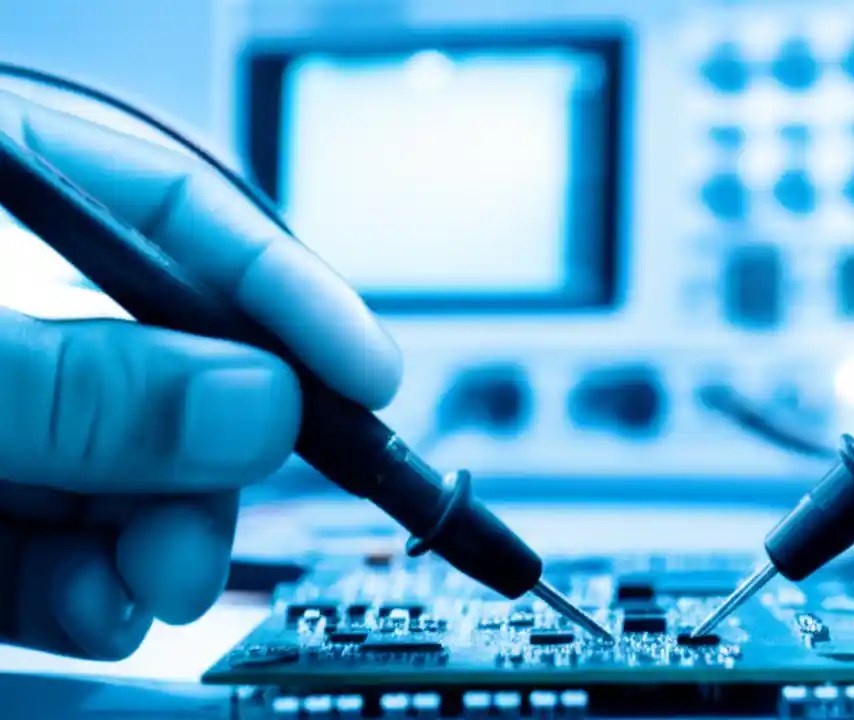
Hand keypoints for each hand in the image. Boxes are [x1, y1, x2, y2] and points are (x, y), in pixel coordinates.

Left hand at [0, 91, 401, 658]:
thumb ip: (71, 379)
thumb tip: (251, 406)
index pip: (181, 211)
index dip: (289, 291)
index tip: (370, 375)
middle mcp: (1, 302)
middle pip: (171, 362)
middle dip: (213, 459)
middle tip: (220, 520)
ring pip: (123, 467)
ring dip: (159, 540)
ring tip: (149, 588)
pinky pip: (55, 541)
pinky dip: (86, 588)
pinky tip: (96, 607)